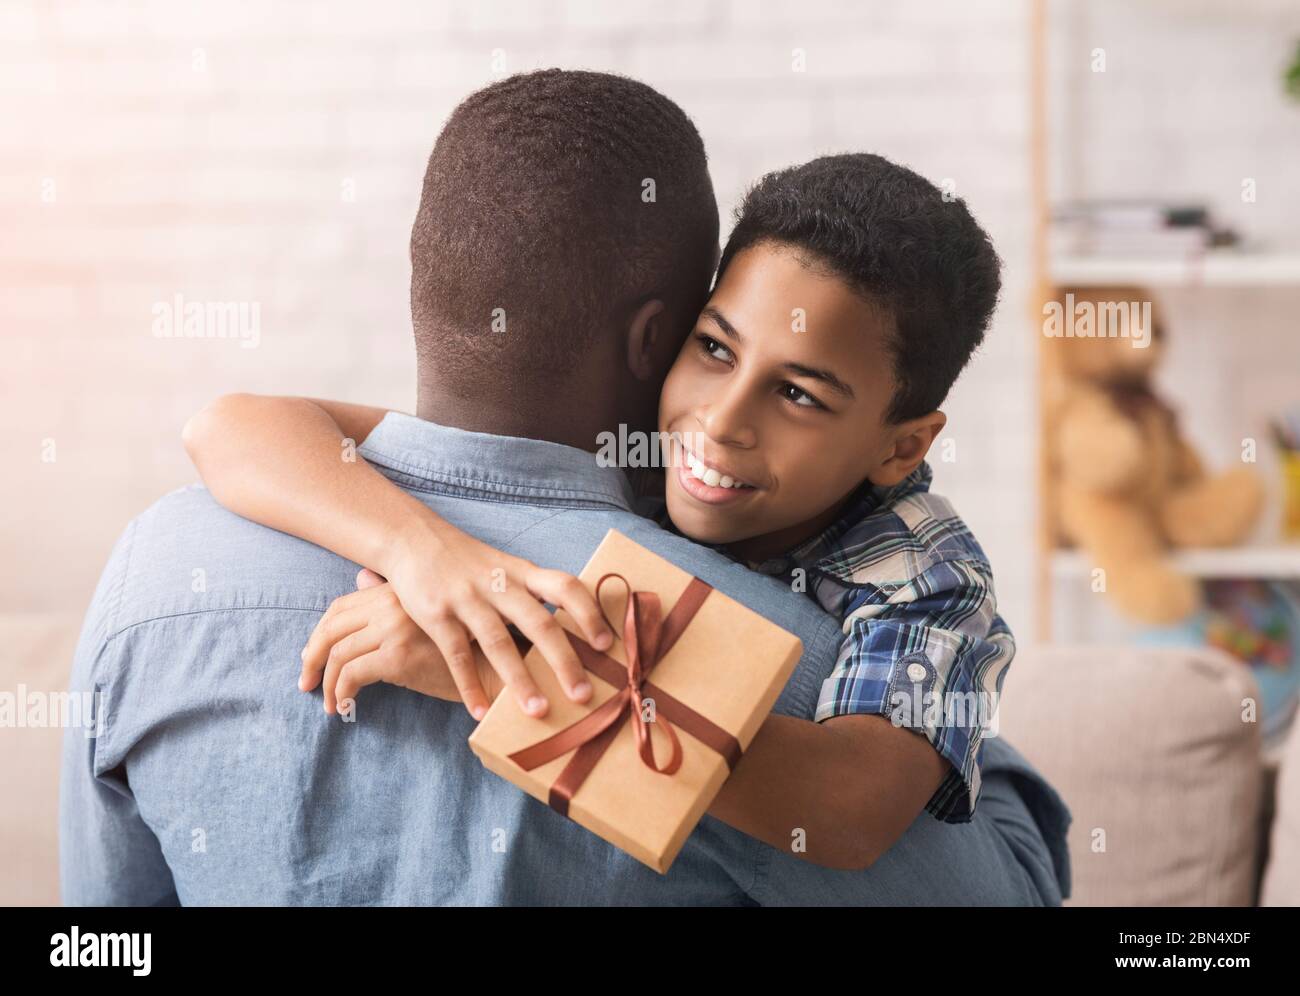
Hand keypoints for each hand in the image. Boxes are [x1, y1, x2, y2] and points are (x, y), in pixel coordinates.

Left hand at [298, 573, 503, 715]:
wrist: (497, 665)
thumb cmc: (464, 644)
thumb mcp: (425, 613)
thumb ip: (391, 596)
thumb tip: (361, 577)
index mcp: (398, 591)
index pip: (342, 606)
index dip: (321, 633)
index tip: (313, 657)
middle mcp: (394, 603)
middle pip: (333, 627)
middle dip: (314, 657)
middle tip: (309, 682)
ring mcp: (396, 627)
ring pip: (340, 654)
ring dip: (329, 683)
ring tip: (330, 703)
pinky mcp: (399, 655)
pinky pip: (353, 674)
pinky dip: (344, 692)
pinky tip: (347, 706)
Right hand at [381, 521, 612, 720]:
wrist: (411, 538)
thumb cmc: (467, 561)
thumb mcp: (505, 567)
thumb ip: (533, 593)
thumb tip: (573, 631)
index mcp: (522, 572)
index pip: (565, 586)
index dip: (589, 613)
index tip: (605, 643)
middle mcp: (499, 584)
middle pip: (539, 622)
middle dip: (563, 660)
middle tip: (583, 695)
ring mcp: (467, 598)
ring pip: (499, 643)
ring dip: (520, 680)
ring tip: (538, 712)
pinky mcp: (436, 614)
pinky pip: (456, 654)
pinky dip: (469, 685)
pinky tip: (481, 712)